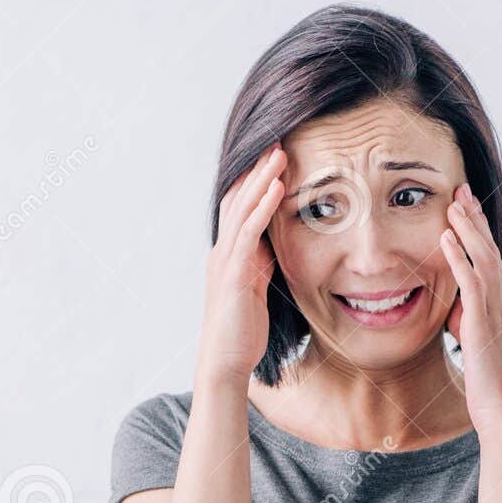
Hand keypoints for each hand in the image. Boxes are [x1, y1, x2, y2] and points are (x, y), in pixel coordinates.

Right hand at [197, 143, 286, 386]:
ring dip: (262, 178)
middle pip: (237, 199)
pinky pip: (249, 233)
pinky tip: (278, 187)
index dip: (254, 181)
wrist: (225, 363)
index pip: (239, 208)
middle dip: (256, 169)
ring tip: (279, 152)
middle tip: (276, 140)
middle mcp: (222, 251)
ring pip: (242, 208)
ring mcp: (225, 260)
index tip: (273, 156)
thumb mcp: (255, 289)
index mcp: (227, 255)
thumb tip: (274, 246)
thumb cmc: (242, 332)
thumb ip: (261, 265)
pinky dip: (263, 207)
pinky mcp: (234, 273)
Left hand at [439, 182, 501, 434]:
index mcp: (501, 308)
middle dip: (474, 220)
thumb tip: (453, 313)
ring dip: (467, 229)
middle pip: (489, 251)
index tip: (465, 208)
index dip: (478, 233)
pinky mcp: (482, 325)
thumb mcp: (475, 347)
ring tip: (453, 204)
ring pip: (483, 259)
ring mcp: (495, 312)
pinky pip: (471, 283)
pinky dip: (458, 258)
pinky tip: (445, 239)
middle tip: (461, 191)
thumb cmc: (489, 386)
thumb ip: (466, 325)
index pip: (489, 260)